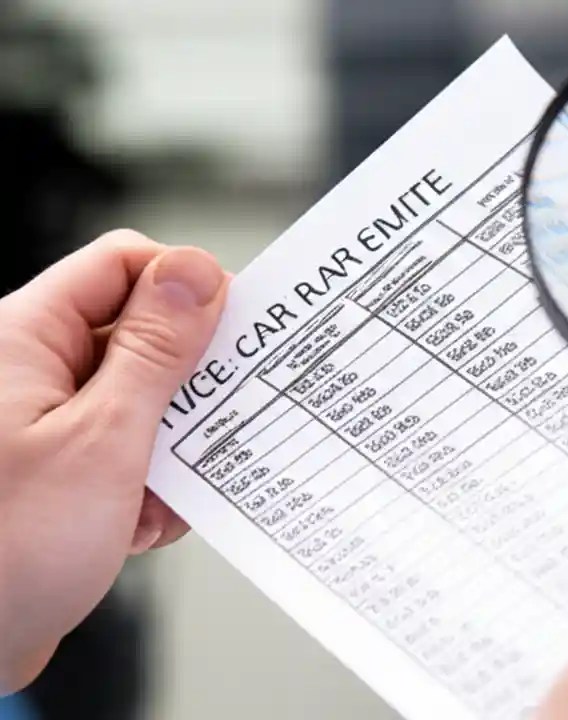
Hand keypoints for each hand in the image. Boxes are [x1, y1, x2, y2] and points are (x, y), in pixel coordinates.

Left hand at [0, 230, 226, 691]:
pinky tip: (136, 523)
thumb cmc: (3, 553)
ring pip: (142, 397)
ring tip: (159, 494)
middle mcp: (29, 369)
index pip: (123, 264)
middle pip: (139, 331)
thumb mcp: (104, 440)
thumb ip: (156, 351)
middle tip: (210, 421)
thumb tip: (195, 274)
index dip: (186, 286)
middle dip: (184, 385)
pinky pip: (128, 448)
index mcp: (23, 338)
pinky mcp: (59, 466)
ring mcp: (44, 420)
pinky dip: (147, 484)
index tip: (238, 326)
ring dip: (169, 447)